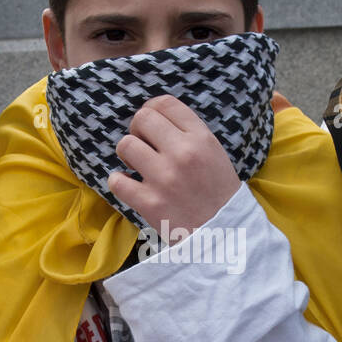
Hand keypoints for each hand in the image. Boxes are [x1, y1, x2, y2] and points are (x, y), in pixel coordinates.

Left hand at [109, 95, 241, 236]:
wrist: (224, 237)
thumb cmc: (220, 196)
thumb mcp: (215, 155)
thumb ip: (190, 135)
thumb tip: (156, 120)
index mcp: (201, 139)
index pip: (166, 103)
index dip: (152, 109)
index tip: (150, 125)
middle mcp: (182, 153)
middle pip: (142, 119)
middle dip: (137, 131)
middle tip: (143, 146)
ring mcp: (164, 177)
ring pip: (126, 145)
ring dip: (128, 156)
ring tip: (138, 167)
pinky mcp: (149, 202)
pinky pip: (116, 181)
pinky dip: (119, 183)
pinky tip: (131, 187)